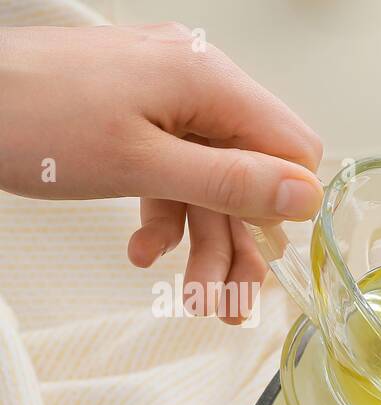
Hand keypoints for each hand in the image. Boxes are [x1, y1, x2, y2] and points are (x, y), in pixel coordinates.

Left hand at [0, 23, 323, 321]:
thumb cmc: (30, 119)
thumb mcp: (141, 165)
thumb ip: (231, 182)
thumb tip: (306, 196)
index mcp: (207, 79)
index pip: (292, 147)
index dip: (283, 206)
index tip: (262, 256)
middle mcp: (195, 80)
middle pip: (248, 173)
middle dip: (235, 242)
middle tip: (223, 303)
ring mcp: (163, 95)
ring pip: (210, 180)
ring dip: (201, 241)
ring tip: (187, 296)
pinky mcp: (136, 111)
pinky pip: (174, 168)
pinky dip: (166, 213)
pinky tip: (143, 248)